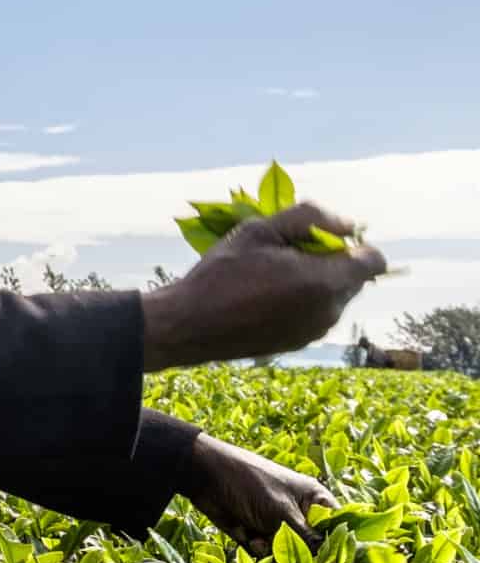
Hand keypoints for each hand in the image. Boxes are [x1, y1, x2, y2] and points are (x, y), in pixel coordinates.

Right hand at [142, 202, 386, 368]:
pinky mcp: (298, 343)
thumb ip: (311, 218)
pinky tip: (261, 298)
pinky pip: (314, 315)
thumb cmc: (221, 273)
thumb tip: (349, 224)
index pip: (374, 260)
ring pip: (332, 297)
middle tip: (284, 255)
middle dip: (329, 262)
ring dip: (313, 283)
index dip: (351, 243)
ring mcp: (315, 331)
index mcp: (326, 282)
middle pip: (353, 278)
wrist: (188, 325)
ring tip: (268, 277)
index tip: (316, 239)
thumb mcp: (260, 230)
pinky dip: (300, 302)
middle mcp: (330, 311)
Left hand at [180, 432, 337, 556]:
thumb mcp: (282, 511)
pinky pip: (265, 551)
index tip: (335, 561)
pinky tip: (247, 535)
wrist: (203, 476)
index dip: (338, 543)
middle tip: (289, 551)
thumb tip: (329, 560)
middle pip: (311, 544)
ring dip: (275, 550)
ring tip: (261, 537)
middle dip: (301, 553)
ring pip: (287, 551)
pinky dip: (257, 547)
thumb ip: (306, 537)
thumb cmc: (249, 483)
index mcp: (312, 498)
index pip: (336, 524)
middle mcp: (297, 512)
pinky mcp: (255, 532)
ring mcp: (275, 522)